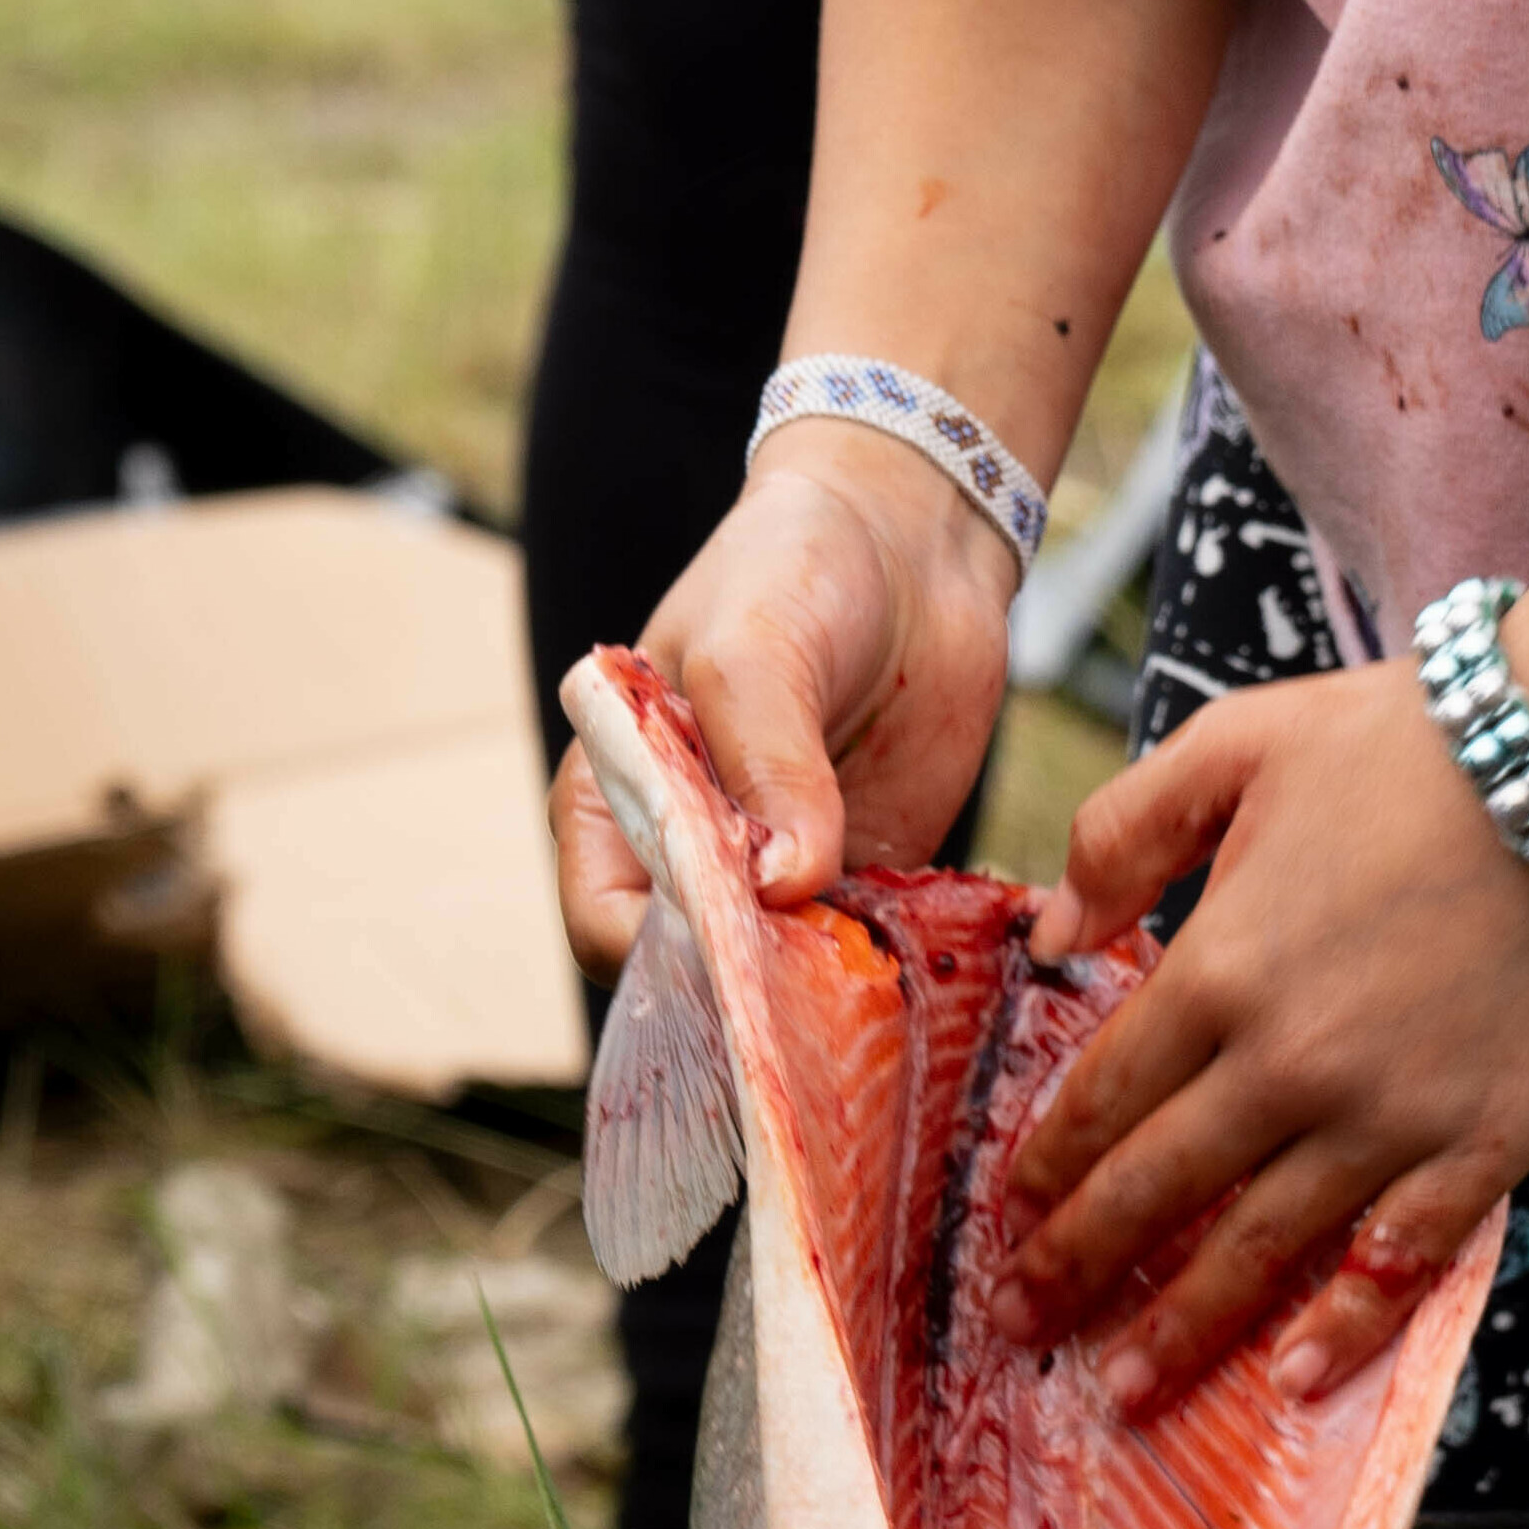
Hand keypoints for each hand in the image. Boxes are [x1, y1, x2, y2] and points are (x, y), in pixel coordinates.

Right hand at [561, 428, 1023, 973]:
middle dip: (744, 987)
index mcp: (615, 797)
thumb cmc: (791, 567)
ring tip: (873, 974)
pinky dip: (888, 964)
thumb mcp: (754, 651)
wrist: (911, 537)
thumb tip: (785, 884)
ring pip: (782, 978)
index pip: (604, 920)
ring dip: (824, 991)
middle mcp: (686, 850)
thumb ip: (767, 768)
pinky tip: (924, 952)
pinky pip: (863, 949)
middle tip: (814, 977)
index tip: (731, 941)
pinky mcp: (860, 872)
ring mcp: (775, 870)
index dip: (654, 949)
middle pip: (691, 967)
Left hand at [992, 662, 1528, 1412]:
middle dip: (1079, 1266)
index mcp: (1220, 968)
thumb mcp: (1236, 744)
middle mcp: (1290, 1062)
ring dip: (1183, 1328)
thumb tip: (1051, 932)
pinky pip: (1398, 1258)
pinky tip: (1296, 1376)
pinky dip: (1345, 1327)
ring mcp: (1390, 1115)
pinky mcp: (1484, 1142)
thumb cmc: (1407, 741)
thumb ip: (1124, 830)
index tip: (1012, 1213)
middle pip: (1158, 1189)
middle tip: (1024, 1323)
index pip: (1104, 1096)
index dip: (1050, 1164)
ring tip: (1125, 1392)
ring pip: (1260, 1249)